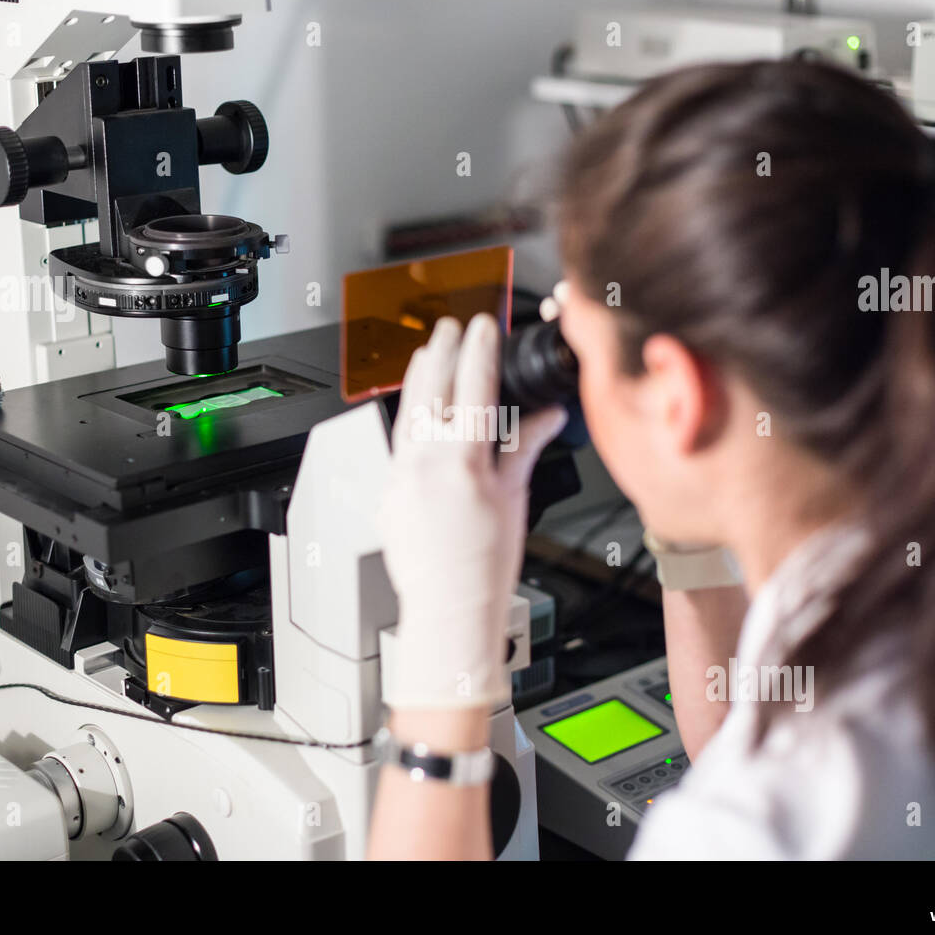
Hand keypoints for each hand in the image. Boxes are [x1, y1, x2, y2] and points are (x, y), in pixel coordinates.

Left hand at [380, 314, 566, 709]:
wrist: (450, 608)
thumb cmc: (487, 567)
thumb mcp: (514, 499)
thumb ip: (524, 448)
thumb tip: (545, 415)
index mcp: (466, 463)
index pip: (475, 389)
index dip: (480, 351)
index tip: (484, 326)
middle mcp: (427, 465)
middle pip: (432, 390)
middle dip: (442, 351)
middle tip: (450, 326)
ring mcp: (402, 477)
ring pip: (408, 412)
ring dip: (419, 377)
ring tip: (428, 352)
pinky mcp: (389, 492)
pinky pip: (399, 443)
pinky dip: (410, 417)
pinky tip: (416, 408)